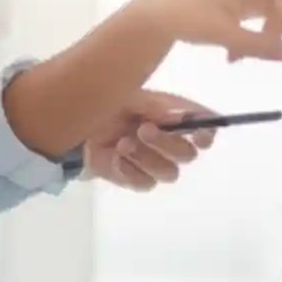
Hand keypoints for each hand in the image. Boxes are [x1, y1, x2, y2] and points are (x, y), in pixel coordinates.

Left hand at [84, 90, 217, 191]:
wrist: (75, 126)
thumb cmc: (108, 106)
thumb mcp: (131, 98)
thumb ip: (158, 107)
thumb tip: (183, 116)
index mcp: (173, 119)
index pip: (204, 130)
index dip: (206, 133)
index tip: (198, 134)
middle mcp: (169, 143)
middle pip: (188, 154)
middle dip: (167, 143)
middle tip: (143, 129)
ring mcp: (153, 164)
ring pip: (169, 172)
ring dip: (147, 158)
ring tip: (122, 144)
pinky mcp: (136, 179)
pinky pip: (145, 184)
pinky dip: (130, 171)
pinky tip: (115, 158)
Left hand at [139, 0, 281, 62]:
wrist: (154, 13)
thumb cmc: (187, 14)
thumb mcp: (223, 34)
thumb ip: (259, 46)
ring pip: (273, 17)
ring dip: (268, 38)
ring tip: (260, 60)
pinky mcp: (235, 5)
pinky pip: (255, 23)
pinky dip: (250, 41)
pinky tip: (230, 61)